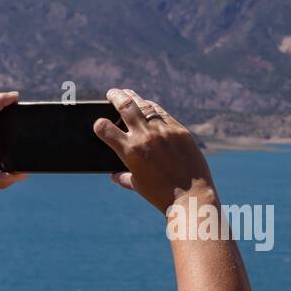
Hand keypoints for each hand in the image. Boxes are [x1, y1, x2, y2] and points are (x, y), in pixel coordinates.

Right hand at [94, 88, 215, 213]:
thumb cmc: (162, 195)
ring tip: (129, 95)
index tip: (100, 123)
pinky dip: (153, 108)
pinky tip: (150, 106)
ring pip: (145, 105)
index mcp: (130, 151)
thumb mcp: (139, 185)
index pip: (104, 128)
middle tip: (112, 93)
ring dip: (134, 98)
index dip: (99, 124)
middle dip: (116, 96)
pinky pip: (163, 113)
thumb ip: (124, 178)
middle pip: (125, 106)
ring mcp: (164, 131)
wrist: (191, 197)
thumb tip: (114, 176)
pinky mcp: (180, 131)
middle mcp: (145, 137)